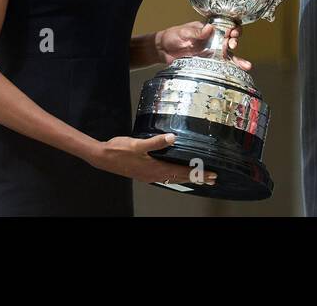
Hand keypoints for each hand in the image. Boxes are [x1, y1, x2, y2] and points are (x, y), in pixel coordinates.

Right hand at [88, 133, 218, 186]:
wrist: (103, 157)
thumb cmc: (119, 150)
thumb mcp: (138, 144)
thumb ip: (156, 142)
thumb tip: (173, 138)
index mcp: (155, 169)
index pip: (182, 173)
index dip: (198, 173)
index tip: (212, 175)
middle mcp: (154, 175)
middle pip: (181, 178)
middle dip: (198, 178)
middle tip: (213, 179)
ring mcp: (149, 175)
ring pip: (174, 178)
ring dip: (188, 177)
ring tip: (200, 177)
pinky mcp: (144, 172)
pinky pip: (165, 176)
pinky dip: (176, 175)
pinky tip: (176, 173)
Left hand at [157, 22, 250, 70]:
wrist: (163, 50)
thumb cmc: (173, 36)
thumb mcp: (184, 32)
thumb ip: (196, 32)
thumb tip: (209, 28)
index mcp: (209, 29)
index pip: (226, 25)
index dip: (232, 27)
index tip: (231, 31)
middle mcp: (214, 40)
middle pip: (230, 39)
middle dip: (234, 40)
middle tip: (231, 42)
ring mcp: (212, 52)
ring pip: (230, 54)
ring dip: (239, 58)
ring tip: (246, 64)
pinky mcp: (209, 62)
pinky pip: (223, 65)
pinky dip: (233, 67)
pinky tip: (243, 70)